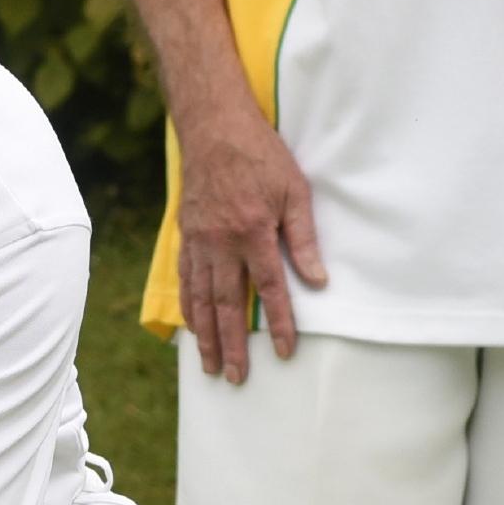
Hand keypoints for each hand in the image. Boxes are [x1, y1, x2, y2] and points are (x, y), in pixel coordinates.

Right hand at [172, 85, 325, 385]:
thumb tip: (318, 280)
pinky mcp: (186, 236)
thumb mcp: (295, 191)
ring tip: (211, 366)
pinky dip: (188, 307)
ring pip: (201, 298)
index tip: (285, 352)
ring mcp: (199, 241)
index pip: (269, 288)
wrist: (214, 128)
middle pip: (227, 304)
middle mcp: (222, 243)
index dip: (279, 323)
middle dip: (233, 344)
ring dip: (206, 336)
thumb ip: (304, 239)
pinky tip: (193, 328)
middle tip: (236, 377)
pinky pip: (185, 280)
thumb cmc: (261, 156)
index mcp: (253, 232)